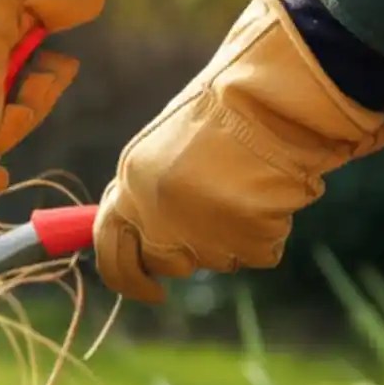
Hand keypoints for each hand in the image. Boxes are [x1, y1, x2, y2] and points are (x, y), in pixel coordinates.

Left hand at [93, 0, 383, 302]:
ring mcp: (197, 230)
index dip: (126, 275)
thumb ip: (151, 193)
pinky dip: (270, 231)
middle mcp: (154, 212)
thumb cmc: (226, 108)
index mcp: (130, 181)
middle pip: (165, 262)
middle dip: (191, 253)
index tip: (149, 291)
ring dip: (235, 234)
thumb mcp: (167, 147)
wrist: (274, 94)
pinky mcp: (243, 239)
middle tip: (219, 225)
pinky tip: (273, 193)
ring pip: (217, 258)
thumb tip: (147, 238)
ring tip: (250, 183)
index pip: (109, 248)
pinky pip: (259, 252)